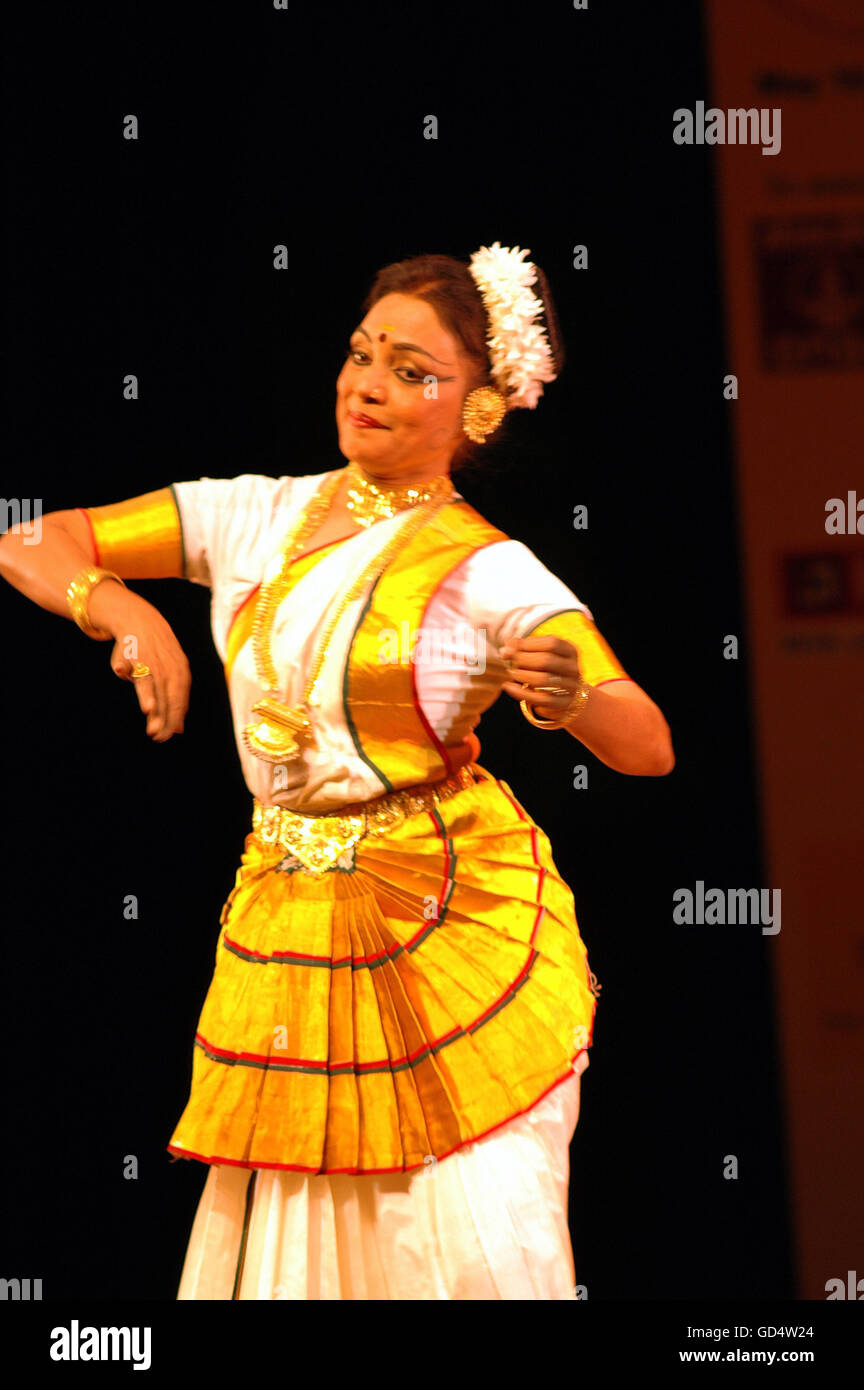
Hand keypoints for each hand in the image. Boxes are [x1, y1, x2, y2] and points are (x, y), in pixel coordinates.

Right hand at [96, 589, 191, 741]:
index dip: (175, 718)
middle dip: (165, 719)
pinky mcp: (138, 657)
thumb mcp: (168, 673)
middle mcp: (171, 668)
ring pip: (157, 689)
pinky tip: (147, 707)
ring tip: (154, 726)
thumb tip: (179, 729)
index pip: (180, 699)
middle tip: (158, 737)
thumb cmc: (154, 652)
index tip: (169, 735)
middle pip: (170, 697)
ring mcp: (155, 662)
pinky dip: (145, 692)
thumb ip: (173, 700)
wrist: (139, 619)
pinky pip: (142, 677)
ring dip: (155, 708)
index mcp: (181, 673)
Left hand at [499, 635, 584, 720]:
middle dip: (523, 660)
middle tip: (511, 662)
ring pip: (543, 680)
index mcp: (570, 650)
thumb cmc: (546, 667)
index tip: (511, 648)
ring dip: (522, 675)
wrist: (564, 692)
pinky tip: (508, 687)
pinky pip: (540, 699)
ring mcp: (571, 686)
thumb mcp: (538, 653)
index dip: (528, 644)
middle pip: (547, 660)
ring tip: (512, 673)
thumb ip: (522, 648)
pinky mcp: (563, 703)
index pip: (551, 643)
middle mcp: (573, 668)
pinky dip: (520, 693)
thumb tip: (505, 650)